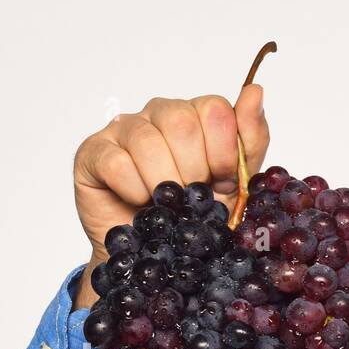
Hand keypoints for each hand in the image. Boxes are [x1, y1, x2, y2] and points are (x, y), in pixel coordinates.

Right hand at [71, 87, 269, 308]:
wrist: (154, 257)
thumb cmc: (190, 218)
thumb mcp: (234, 184)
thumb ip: (250, 139)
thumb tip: (255, 91)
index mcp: (194, 115)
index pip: (213, 109)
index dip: (223, 152)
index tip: (222, 182)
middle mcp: (157, 114)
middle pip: (181, 121)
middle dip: (194, 170)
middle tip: (191, 197)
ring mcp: (122, 130)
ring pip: (147, 141)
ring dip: (162, 183)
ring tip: (165, 205)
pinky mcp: (93, 153)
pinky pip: (115, 161)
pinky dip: (132, 188)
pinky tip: (138, 202)